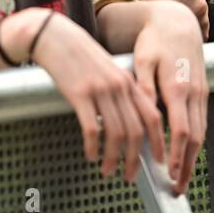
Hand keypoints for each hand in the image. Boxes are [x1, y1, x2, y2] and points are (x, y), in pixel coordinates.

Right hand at [27, 10, 165, 183]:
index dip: (157, 142)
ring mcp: (100, 90)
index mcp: (129, 81)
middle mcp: (119, 86)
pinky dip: (93, 147)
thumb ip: (120, 93)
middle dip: (134, 159)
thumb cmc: (80, 57)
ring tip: (107, 170)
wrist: (56, 38)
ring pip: (115, 134)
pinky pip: (91, 129)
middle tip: (129, 175)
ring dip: (113, 158)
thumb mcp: (108, 71)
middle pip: (136, 131)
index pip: (152, 116)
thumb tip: (128, 124)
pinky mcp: (79, 94)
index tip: (157, 160)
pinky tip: (90, 155)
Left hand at [131, 1, 206, 194]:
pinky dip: (196, 142)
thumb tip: (141, 114)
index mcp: (177, 87)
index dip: (177, 154)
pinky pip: (202, 122)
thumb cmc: (156, 40)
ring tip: (183, 177)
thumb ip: (143, 88)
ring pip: (201, 132)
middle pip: (195, 138)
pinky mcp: (202, 91)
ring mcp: (201, 92)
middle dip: (188, 165)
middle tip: (178, 187)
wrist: (178, 22)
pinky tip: (187, 153)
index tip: (170, 172)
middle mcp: (193, 93)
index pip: (181, 130)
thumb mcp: (143, 60)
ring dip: (194, 157)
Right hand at [141, 0, 208, 40]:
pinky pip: (201, 19)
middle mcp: (200, 3)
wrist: (154, 47)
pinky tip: (179, 24)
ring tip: (174, 13)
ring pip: (200, 3)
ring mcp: (204, 18)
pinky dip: (193, 19)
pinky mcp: (204, 31)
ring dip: (191, 5)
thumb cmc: (150, 21)